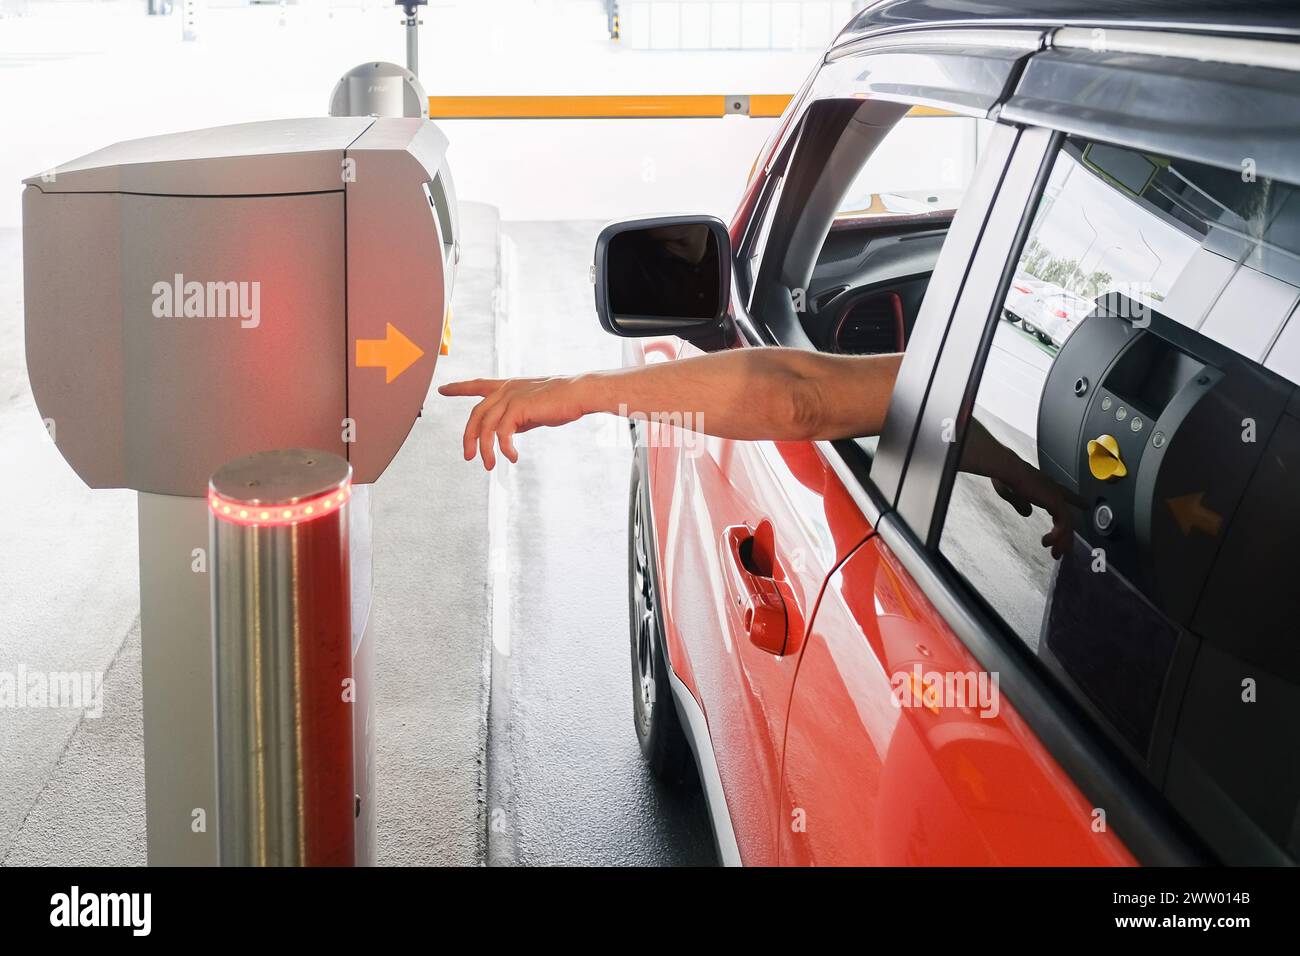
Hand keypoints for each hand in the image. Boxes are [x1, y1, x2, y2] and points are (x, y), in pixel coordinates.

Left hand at [437, 375, 588, 469]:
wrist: (579, 393)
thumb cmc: (562, 402)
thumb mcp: (534, 409)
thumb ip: (518, 418)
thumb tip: (506, 432)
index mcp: (508, 386)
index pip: (478, 385)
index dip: (459, 388)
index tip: (443, 389)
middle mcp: (506, 389)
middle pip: (476, 414)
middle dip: (468, 437)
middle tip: (468, 456)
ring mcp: (510, 396)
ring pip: (485, 426)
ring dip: (485, 449)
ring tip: (490, 465)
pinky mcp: (518, 407)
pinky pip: (502, 432)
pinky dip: (504, 448)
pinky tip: (512, 457)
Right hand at [990, 473, 1084, 559]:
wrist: (1008, 471)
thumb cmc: (1007, 479)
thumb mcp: (1013, 495)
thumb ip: (1021, 505)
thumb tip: (1028, 513)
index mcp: (1045, 487)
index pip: (1064, 495)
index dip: (1075, 500)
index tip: (1086, 505)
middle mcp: (1054, 491)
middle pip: (1067, 516)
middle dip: (1065, 536)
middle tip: (1062, 551)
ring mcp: (1056, 496)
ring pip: (1067, 523)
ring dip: (1061, 541)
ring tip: (1055, 554)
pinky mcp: (1055, 502)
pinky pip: (1063, 524)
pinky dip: (1057, 536)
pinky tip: (1048, 542)